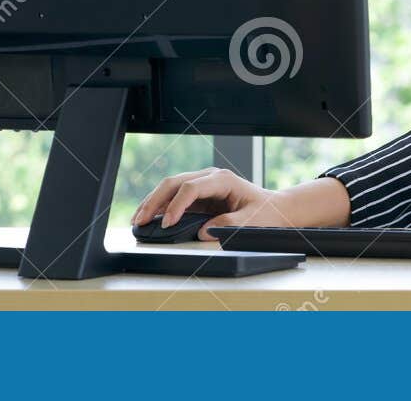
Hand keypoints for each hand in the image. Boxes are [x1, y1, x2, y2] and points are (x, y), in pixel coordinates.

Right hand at [132, 167, 289, 241]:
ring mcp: (202, 183)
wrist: (273, 208)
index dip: (176, 205)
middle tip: (141, 221)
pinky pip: (174, 196)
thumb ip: (230, 225)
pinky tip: (148, 217)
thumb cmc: (265, 212)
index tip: (167, 224)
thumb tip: (203, 232)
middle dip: (155, 201)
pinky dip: (159, 206)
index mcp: (222, 179)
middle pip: (174, 182)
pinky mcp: (198, 194)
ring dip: (152, 202)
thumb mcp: (252, 220)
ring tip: (138, 220)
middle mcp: (209, 177)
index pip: (191, 188)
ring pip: (169, 187)